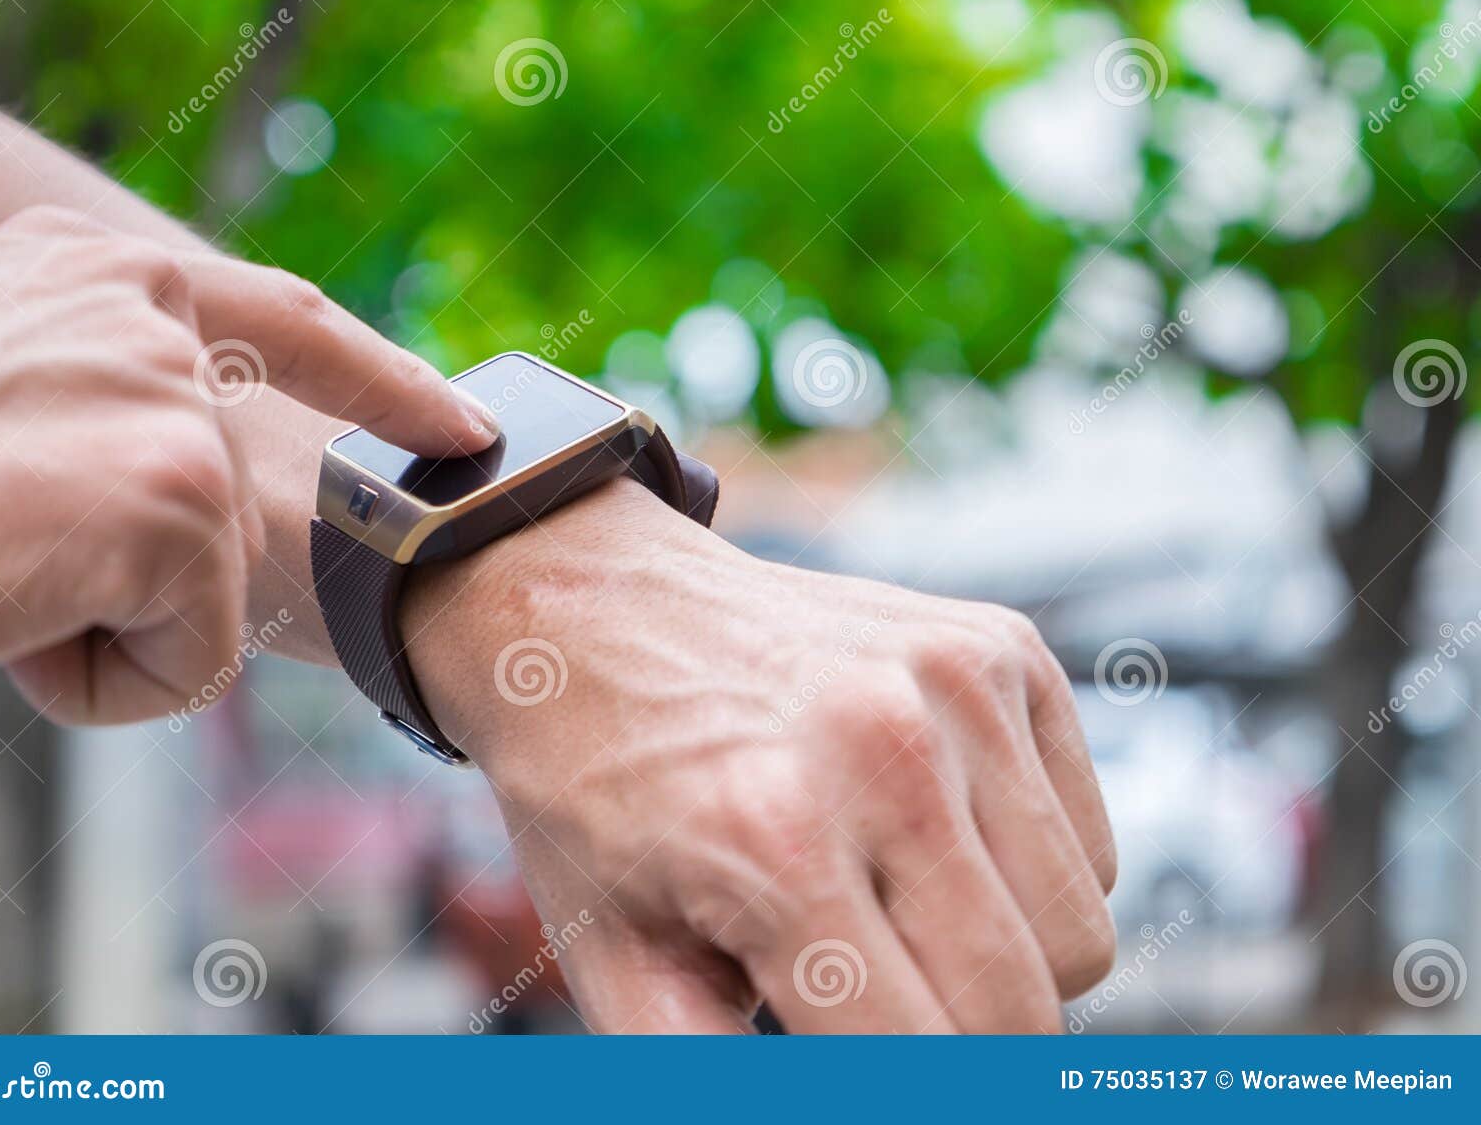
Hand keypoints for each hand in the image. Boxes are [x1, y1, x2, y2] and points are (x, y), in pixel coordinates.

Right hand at [0, 205, 495, 722]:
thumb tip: (176, 465)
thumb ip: (90, 390)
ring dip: (94, 630)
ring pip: (200, 600)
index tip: (466, 425)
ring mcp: (171, 406)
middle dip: (138, 580)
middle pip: (227, 515)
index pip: (288, 321)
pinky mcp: (175, 504)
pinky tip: (0, 622)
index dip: (386, 383)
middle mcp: (148, 316)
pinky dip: (98, 684)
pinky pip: (186, 665)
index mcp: (98, 273)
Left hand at [405, 478, 1116, 1032]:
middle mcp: (883, 750)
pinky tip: (925, 833)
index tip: (864, 1054)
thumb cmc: (599, 786)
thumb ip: (713, 1078)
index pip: (925, 1059)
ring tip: (892, 909)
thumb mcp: (619, 960)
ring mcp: (956, 686)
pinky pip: (1086, 841)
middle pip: (1025, 1008)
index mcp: (775, 842)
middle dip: (955, 1039)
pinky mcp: (1004, 649)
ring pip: (1080, 931)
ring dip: (1002, 957)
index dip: (907, 1089)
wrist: (597, 607)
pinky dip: (1025, 872)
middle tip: (868, 997)